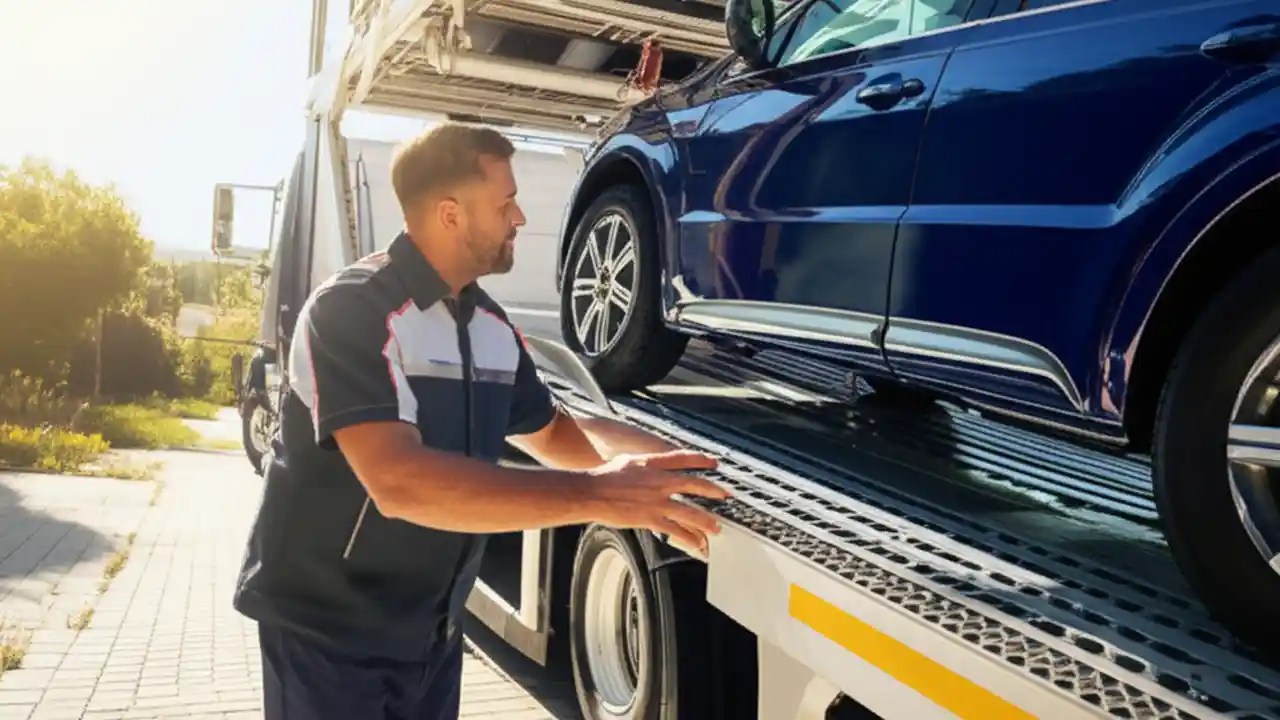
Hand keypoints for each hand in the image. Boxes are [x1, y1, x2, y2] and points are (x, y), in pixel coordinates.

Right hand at [587, 449, 731, 555]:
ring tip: (716, 527)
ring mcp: (657, 501)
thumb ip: (646, 463)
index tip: (714, 463)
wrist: (591, 492)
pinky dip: (689, 538)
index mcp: (653, 464)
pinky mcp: (651, 518)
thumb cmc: (604, 477)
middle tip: (725, 495)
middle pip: (694, 484)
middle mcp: (659, 481)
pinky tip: (697, 544)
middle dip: (713, 490)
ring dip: (706, 521)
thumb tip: (654, 465)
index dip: (701, 460)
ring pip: (690, 511)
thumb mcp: (628, 461)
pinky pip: (676, 530)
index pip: (684, 458)